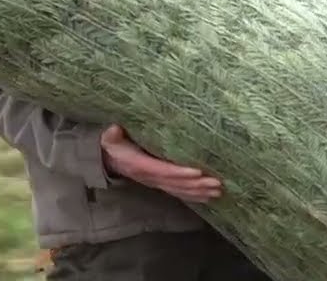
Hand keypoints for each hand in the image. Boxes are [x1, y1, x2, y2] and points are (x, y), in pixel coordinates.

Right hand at [100, 124, 221, 202]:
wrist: (110, 159)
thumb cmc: (114, 145)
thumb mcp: (109, 139)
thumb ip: (112, 135)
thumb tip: (115, 129)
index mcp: (140, 165)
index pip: (162, 171)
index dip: (179, 173)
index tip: (197, 172)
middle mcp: (150, 177)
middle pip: (176, 184)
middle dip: (196, 185)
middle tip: (216, 183)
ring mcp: (156, 183)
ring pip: (179, 191)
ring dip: (199, 192)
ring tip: (217, 191)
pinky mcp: (160, 184)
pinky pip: (178, 193)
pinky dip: (193, 196)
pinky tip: (207, 197)